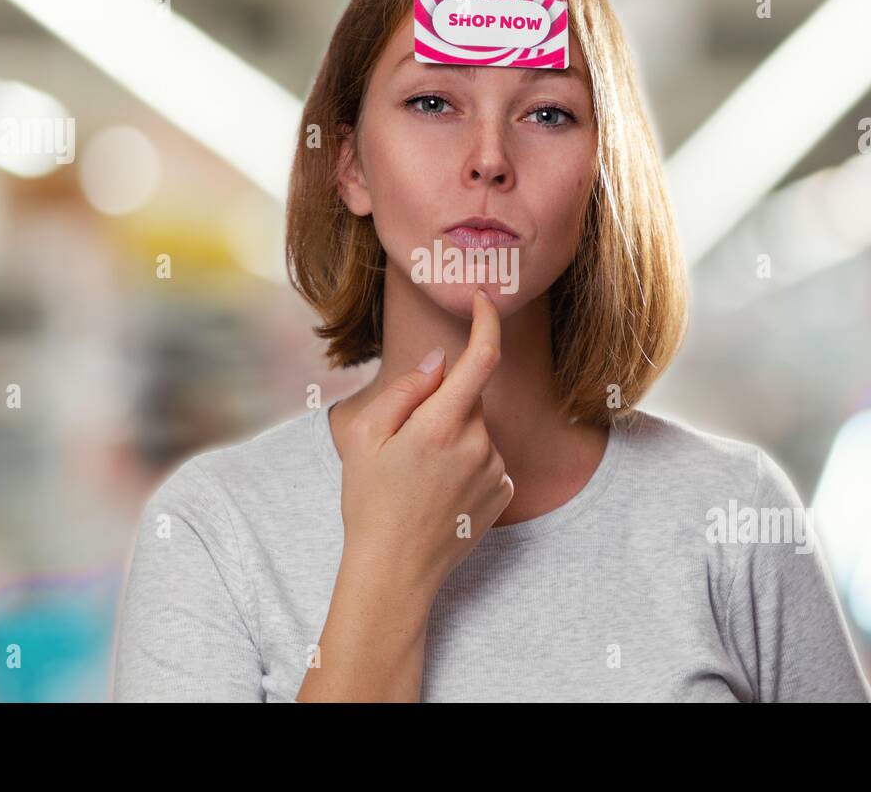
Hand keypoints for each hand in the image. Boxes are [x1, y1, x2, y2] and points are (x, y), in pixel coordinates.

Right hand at [338, 289, 513, 599]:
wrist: (394, 571)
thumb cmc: (370, 501)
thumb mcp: (365, 437)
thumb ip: (405, 391)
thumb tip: (438, 362)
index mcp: (442, 425)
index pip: (482, 357)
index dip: (487, 321)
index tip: (482, 299)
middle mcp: (478, 444)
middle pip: (469, 399)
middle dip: (443, 405)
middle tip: (406, 442)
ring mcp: (496, 470)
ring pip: (478, 430)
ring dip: (454, 437)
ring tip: (420, 476)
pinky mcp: (505, 492)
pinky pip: (488, 459)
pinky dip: (467, 464)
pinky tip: (440, 492)